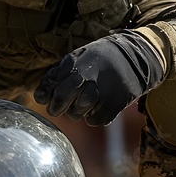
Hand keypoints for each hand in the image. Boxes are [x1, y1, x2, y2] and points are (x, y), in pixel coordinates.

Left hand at [34, 32, 164, 125]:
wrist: (135, 56)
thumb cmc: (102, 58)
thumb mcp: (80, 56)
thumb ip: (61, 73)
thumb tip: (40, 96)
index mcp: (74, 62)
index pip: (50, 82)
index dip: (43, 94)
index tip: (42, 99)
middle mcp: (84, 76)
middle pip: (61, 100)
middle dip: (56, 107)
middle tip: (57, 109)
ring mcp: (99, 91)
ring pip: (76, 113)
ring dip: (76, 112)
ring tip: (84, 103)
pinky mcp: (113, 104)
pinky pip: (94, 121)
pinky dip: (93, 117)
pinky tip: (97, 106)